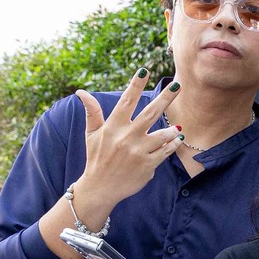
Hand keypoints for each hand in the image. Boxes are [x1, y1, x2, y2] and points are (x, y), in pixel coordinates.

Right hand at [71, 71, 182, 223]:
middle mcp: (127, 137)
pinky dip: (173, 144)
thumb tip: (81, 92)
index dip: (135, 85)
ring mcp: (139, 152)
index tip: (144, 70)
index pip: (126, 101)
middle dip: (165, 98)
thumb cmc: (97, 158)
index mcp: (113, 127)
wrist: (101, 188)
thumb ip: (92, 113)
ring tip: (178, 126)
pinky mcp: (148, 165)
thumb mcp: (92, 134)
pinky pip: (166, 151)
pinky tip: (177, 140)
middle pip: (150, 113)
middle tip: (177, 85)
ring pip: (163, 135)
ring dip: (173, 129)